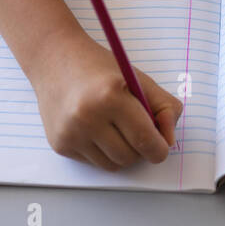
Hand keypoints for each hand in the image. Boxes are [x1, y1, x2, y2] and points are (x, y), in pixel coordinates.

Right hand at [29, 32, 182, 170]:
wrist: (55, 60)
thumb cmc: (100, 69)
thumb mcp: (139, 79)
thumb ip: (164, 108)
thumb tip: (169, 142)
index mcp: (110, 97)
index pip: (145, 140)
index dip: (159, 148)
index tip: (162, 145)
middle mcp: (87, 117)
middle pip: (130, 157)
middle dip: (139, 147)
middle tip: (135, 127)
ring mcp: (70, 133)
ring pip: (112, 165)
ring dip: (120, 152)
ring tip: (114, 126)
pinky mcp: (60, 144)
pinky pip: (94, 163)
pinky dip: (101, 151)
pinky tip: (94, 127)